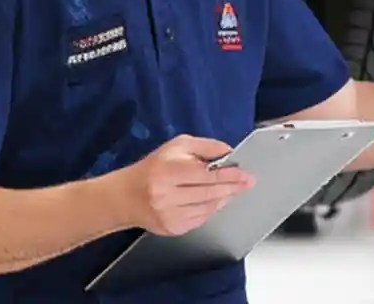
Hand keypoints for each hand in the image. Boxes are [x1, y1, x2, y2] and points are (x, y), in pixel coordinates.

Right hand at [118, 134, 254, 235]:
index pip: (206, 175)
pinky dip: (211, 209)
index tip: (245, 175)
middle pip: (209, 193)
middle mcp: (167, 194)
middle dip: (232, 187)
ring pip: (208, 208)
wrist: (126, 196)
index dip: (229, 175)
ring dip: (223, 199)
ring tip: (231, 190)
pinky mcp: (172, 228)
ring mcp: (169, 214)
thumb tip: (228, 151)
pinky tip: (213, 200)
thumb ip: (205, 146)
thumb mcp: (177, 146)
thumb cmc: (154, 168)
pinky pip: (201, 219)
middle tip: (247, 183)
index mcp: (168, 171)